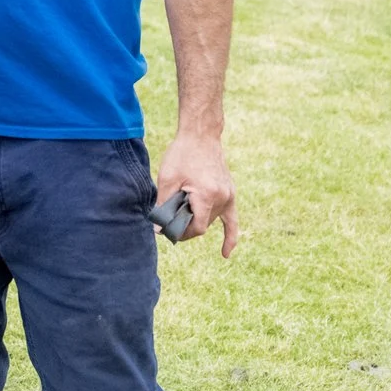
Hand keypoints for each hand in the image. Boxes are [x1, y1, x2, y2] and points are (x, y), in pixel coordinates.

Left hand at [154, 130, 239, 256]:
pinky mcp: (230, 194)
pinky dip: (229, 236)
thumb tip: (158, 229)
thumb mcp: (167, 178)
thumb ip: (163, 204)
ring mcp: (229, 196)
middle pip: (203, 225)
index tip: (167, 231)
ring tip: (181, 209)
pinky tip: (225, 253)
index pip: (197, 228)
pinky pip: (232, 221)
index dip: (181, 233)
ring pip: (212, 221)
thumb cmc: (181, 155)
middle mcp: (223, 199)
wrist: (201, 136)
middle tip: (169, 220)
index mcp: (207, 196)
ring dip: (197, 220)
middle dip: (186, 226)